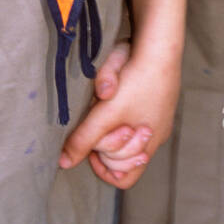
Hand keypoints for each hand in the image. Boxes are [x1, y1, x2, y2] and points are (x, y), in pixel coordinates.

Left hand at [86, 41, 154, 182]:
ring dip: (115, 130)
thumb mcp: (106, 112)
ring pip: (132, 138)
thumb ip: (84, 139)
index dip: (103, 168)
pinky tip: (116, 98)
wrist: (160, 45)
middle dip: (108, 147)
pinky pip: (139, 117)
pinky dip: (125, 115)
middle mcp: (156, 133)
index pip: (124, 177)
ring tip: (106, 111)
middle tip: (98, 124)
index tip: (91, 150)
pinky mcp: (159, 98)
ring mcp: (160, 115)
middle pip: (126, 160)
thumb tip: (63, 163)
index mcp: (148, 143)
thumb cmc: (136, 80)